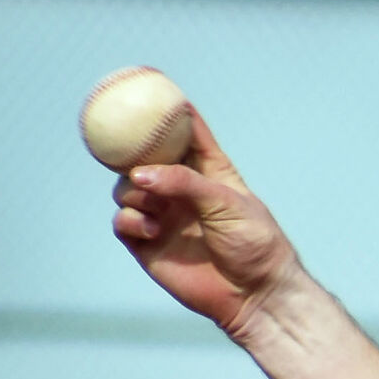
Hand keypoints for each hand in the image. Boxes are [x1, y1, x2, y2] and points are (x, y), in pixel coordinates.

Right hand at [110, 108, 301, 338]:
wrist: (256, 295)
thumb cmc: (254, 245)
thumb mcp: (226, 202)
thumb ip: (185, 182)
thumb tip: (140, 173)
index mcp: (207, 172)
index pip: (184, 132)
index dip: (168, 109)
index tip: (150, 83)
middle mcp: (180, 190)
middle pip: (142, 156)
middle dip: (131, 150)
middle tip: (124, 145)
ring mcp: (163, 215)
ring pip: (126, 187)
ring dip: (132, 190)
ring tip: (155, 205)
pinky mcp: (148, 243)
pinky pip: (122, 220)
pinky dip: (130, 219)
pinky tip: (150, 228)